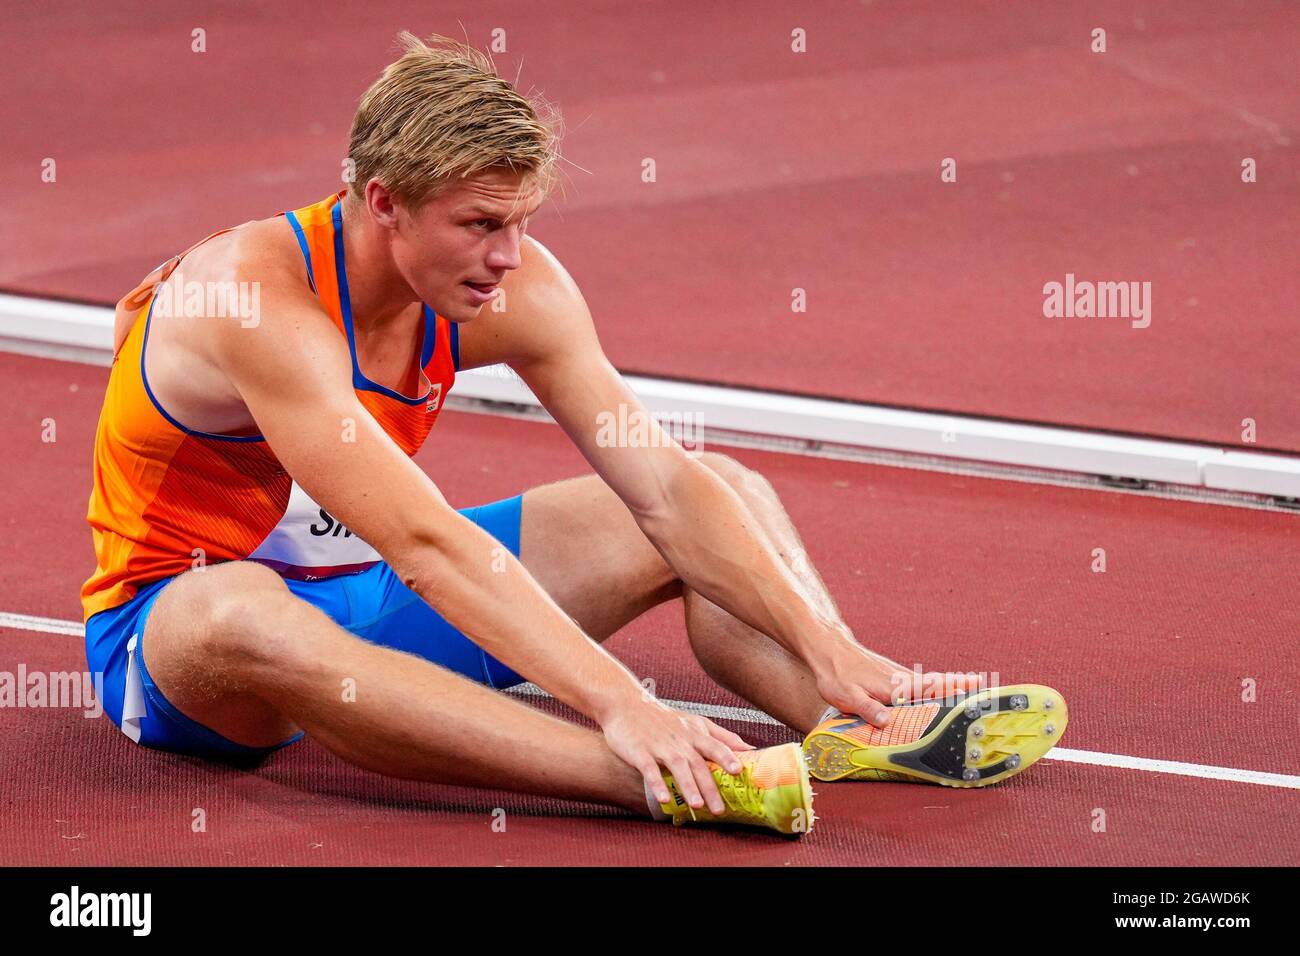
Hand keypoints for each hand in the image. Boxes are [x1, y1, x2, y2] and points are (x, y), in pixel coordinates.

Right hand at [600, 697, 754, 814]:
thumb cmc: (664, 718)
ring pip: (677, 766)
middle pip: (698, 764)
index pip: (715, 746)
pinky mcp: (640, 752)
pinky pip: (650, 769)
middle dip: (710, 787)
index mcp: (694, 733)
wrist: (626, 704)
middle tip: (720, 809)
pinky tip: (664, 799)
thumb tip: (750, 748)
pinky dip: (657, 784)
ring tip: (697, 806)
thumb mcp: (695, 721)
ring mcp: (660, 746)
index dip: (727, 758)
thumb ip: (722, 736)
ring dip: (688, 786)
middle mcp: (680, 740)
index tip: (739, 772)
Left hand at [811, 637, 986, 727]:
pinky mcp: (892, 675)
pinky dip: (934, 686)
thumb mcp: (848, 697)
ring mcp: (898, 675)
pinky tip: (938, 693)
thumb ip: (868, 709)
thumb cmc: (837, 675)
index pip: (930, 687)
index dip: (953, 688)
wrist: (829, 650)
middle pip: (937, 683)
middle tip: (985, 688)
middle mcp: (902, 679)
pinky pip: (919, 682)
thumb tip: (888, 723)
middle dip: (960, 685)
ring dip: (950, 686)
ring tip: (971, 692)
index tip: (977, 685)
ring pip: (930, 682)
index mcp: (896, 686)